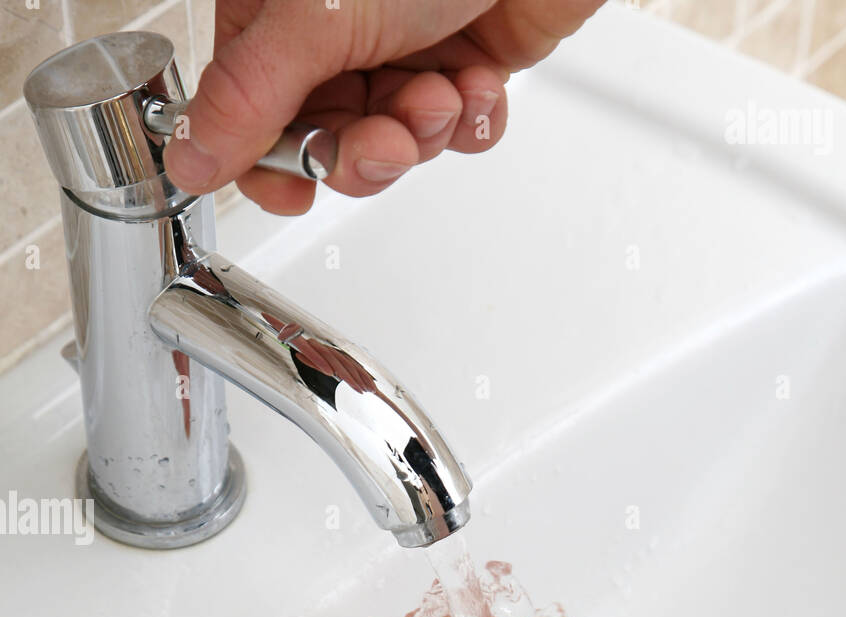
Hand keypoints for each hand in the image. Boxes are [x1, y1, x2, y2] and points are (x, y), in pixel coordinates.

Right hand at [165, 0, 605, 211]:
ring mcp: (401, 50)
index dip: (272, 164)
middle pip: (325, 143)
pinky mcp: (463, 65)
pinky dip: (471, 121)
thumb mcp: (318, 15)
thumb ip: (250, 95)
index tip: (296, 190)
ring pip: (394, 144)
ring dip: (423, 133)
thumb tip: (189, 158)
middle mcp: (335, 34)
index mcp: (277, 13)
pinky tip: (477, 84)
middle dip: (364, 151)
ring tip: (442, 90)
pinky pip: (455, 131)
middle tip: (390, 132)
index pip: (249, 115)